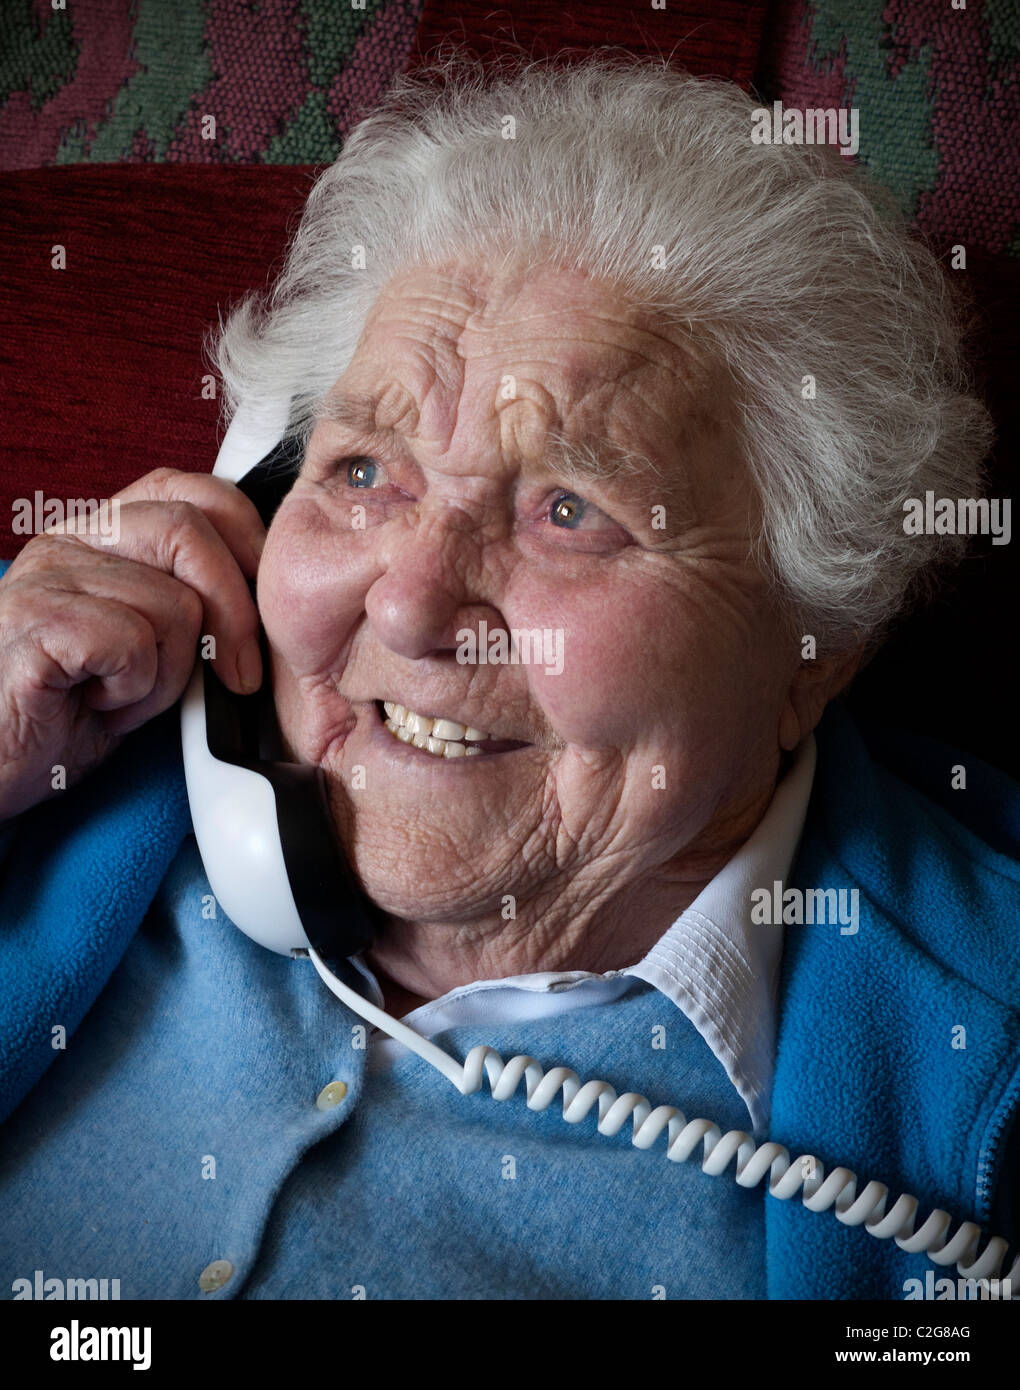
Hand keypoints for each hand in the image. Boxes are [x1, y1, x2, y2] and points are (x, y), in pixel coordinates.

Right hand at [0, 468, 265, 820]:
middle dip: (234, 612)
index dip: (245, 540)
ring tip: (123, 698)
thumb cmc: (65, 715)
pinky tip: (97, 705)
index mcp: (101, 536)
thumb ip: (190, 607)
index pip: (192, 492)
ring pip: (172, 603)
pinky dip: (133, 691)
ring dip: (169, 674)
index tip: (265, 602)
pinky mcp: (34, 621)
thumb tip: (265, 601)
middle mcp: (69, 542)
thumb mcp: (144, 651)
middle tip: (235, 675)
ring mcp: (46, 577)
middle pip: (191, 533)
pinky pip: (132, 643)